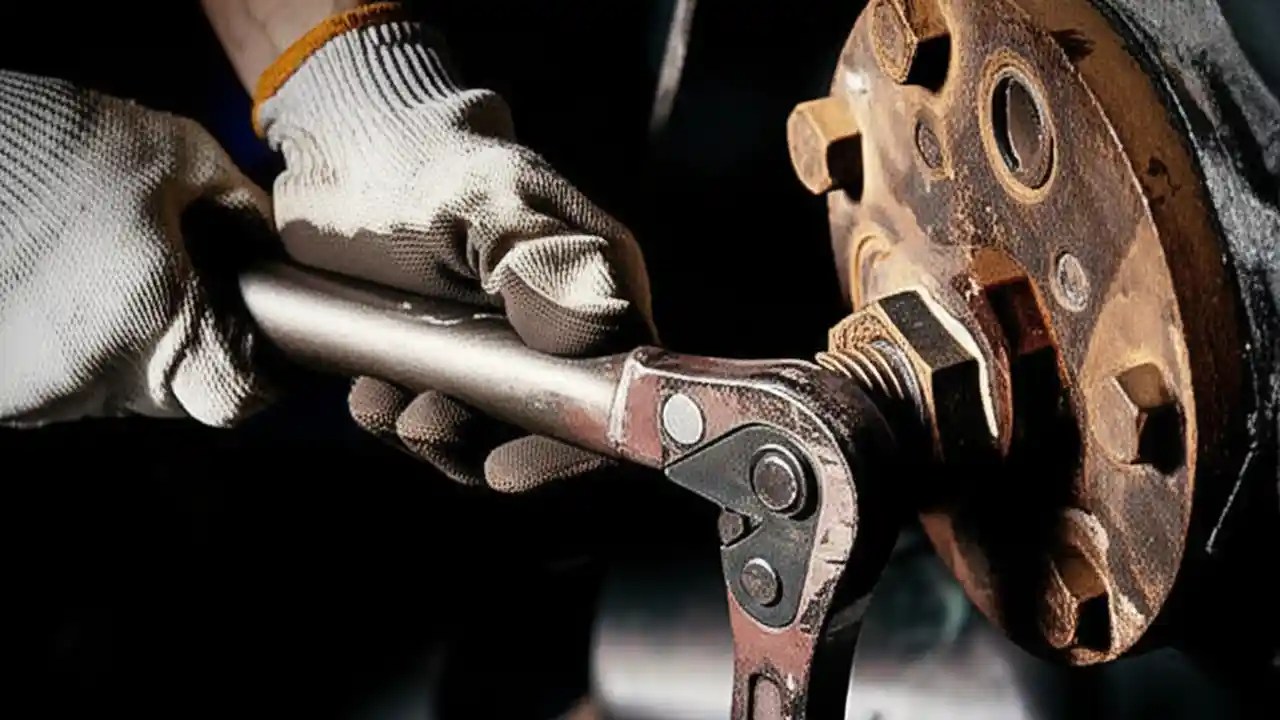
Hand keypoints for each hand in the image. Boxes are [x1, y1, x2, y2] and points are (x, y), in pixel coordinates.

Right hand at [0, 71, 275, 426]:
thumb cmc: (61, 137)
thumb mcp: (179, 152)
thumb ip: (245, 212)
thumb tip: (282, 257)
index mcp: (153, 315)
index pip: (236, 396)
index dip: (255, 373)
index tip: (252, 343)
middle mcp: (93, 369)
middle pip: (176, 398)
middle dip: (190, 354)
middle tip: (172, 294)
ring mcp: (35, 389)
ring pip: (115, 395)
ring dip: (124, 353)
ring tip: (102, 283)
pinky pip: (55, 390)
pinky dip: (68, 353)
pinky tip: (56, 295)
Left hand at [253, 3, 656, 491]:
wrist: (348, 155)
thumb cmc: (425, 167)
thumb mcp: (486, 203)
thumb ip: (545, 260)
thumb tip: (602, 331)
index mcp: (599, 291)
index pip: (616, 399)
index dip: (570, 447)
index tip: (507, 465)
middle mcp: (565, 332)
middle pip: (550, 432)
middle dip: (483, 446)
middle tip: (422, 421)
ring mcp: (507, 355)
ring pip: (489, 437)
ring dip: (433, 437)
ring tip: (381, 400)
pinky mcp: (455, 367)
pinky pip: (440, 422)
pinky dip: (402, 422)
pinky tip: (369, 392)